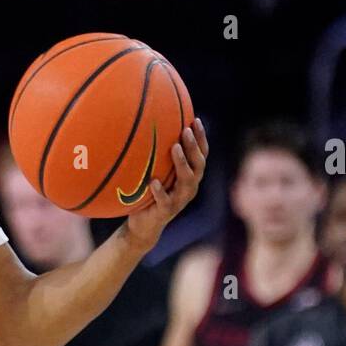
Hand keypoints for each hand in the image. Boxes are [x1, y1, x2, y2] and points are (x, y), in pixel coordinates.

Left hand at [125, 118, 207, 251]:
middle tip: (186, 130)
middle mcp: (189, 188)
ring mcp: (179, 201)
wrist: (144, 225)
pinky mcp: (165, 212)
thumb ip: (160, 157)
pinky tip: (153, 182)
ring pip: (186, 181)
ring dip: (182, 163)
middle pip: (198, 165)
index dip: (201, 138)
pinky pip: (165, 201)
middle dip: (193, 146)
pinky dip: (160, 191)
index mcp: (190, 177)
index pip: (201, 155)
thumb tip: (149, 126)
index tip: (195, 120)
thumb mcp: (158, 173)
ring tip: (174, 147)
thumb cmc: (150, 194)